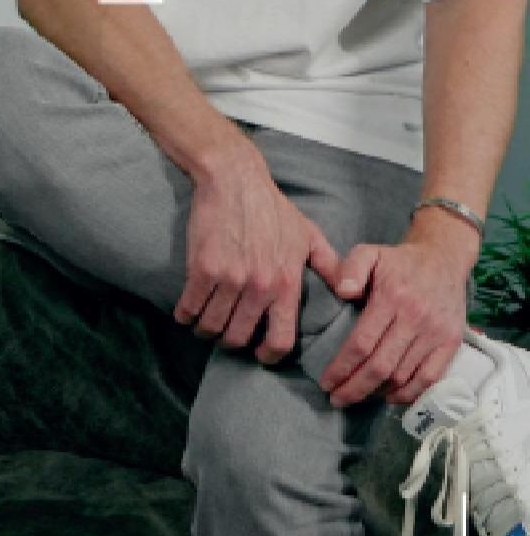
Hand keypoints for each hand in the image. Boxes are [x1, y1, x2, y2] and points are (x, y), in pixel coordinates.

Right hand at [173, 144, 343, 364]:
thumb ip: (329, 266)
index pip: (280, 340)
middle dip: (231, 342)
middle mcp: (259, 286)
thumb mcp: (308, 236)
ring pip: (212, 326)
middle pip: (238, 338)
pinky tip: (186, 311)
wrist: (235, 180)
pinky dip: (185, 314)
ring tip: (205, 323)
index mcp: (286, 283)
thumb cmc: (272, 208)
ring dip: (205, 329)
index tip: (259, 353)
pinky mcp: (202, 268)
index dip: (268, 356)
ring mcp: (229, 279)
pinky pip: (189, 307)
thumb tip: (349, 292)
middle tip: (227, 332)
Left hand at [318, 239, 468, 407]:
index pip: (362, 343)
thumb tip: (342, 291)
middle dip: (355, 388)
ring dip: (377, 393)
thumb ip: (351, 267)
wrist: (443, 258)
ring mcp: (435, 333)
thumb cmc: (399, 261)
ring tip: (357, 397)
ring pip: (402, 376)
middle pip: (380, 366)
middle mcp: (415, 318)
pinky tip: (389, 397)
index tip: (326, 382)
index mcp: (392, 297)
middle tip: (336, 399)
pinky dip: (408, 393)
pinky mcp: (451, 343)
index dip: (342, 368)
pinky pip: (429, 378)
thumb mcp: (369, 252)